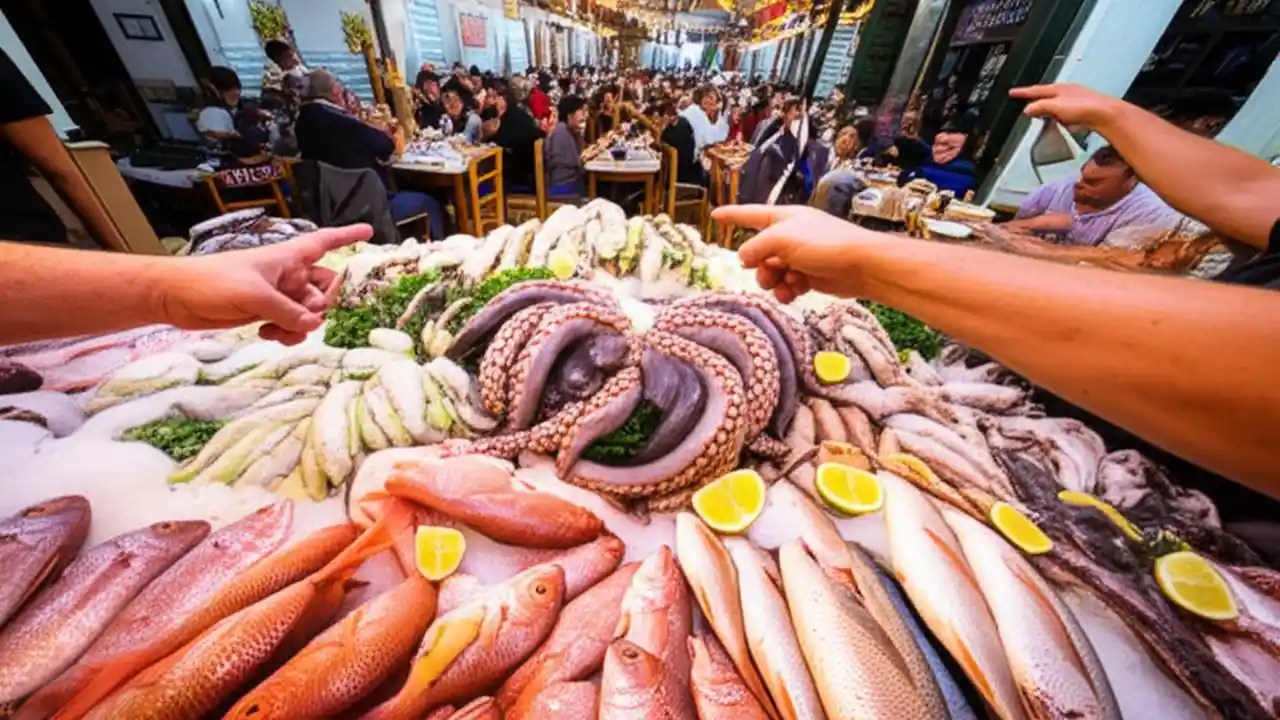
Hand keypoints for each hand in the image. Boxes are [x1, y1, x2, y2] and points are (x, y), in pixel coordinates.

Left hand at [152, 224, 371, 343]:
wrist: (177, 297)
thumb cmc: (215, 282)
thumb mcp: (256, 295)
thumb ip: (288, 311)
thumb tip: (314, 326)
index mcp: (288, 257)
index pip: (325, 242)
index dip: (347, 236)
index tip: (370, 232)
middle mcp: (288, 275)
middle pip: (324, 287)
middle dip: (323, 305)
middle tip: (309, 316)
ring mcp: (278, 295)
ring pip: (309, 312)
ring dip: (301, 325)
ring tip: (279, 329)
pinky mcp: (266, 313)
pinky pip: (291, 325)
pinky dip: (286, 333)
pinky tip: (267, 334)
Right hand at [713, 205, 895, 302]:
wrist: (860, 265)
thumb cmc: (823, 243)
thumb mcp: (782, 239)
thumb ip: (756, 247)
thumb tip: (743, 259)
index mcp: (783, 219)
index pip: (750, 215)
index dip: (731, 215)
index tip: (715, 215)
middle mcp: (789, 236)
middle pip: (758, 253)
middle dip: (759, 267)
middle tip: (769, 273)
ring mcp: (798, 257)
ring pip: (770, 272)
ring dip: (774, 282)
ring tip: (787, 284)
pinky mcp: (808, 276)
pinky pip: (786, 285)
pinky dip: (787, 290)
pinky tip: (795, 292)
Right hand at [1010, 84, 1122, 130]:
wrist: (1105, 114)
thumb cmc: (1083, 107)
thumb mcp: (1056, 106)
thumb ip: (1040, 107)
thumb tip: (1028, 109)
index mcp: (1058, 88)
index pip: (1036, 89)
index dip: (1023, 92)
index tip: (1012, 92)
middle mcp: (1067, 91)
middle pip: (1046, 95)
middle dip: (1035, 100)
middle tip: (1026, 107)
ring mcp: (1076, 99)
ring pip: (1056, 103)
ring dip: (1047, 110)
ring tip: (1041, 117)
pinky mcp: (1082, 110)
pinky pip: (1064, 112)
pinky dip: (1058, 116)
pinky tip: (1059, 123)